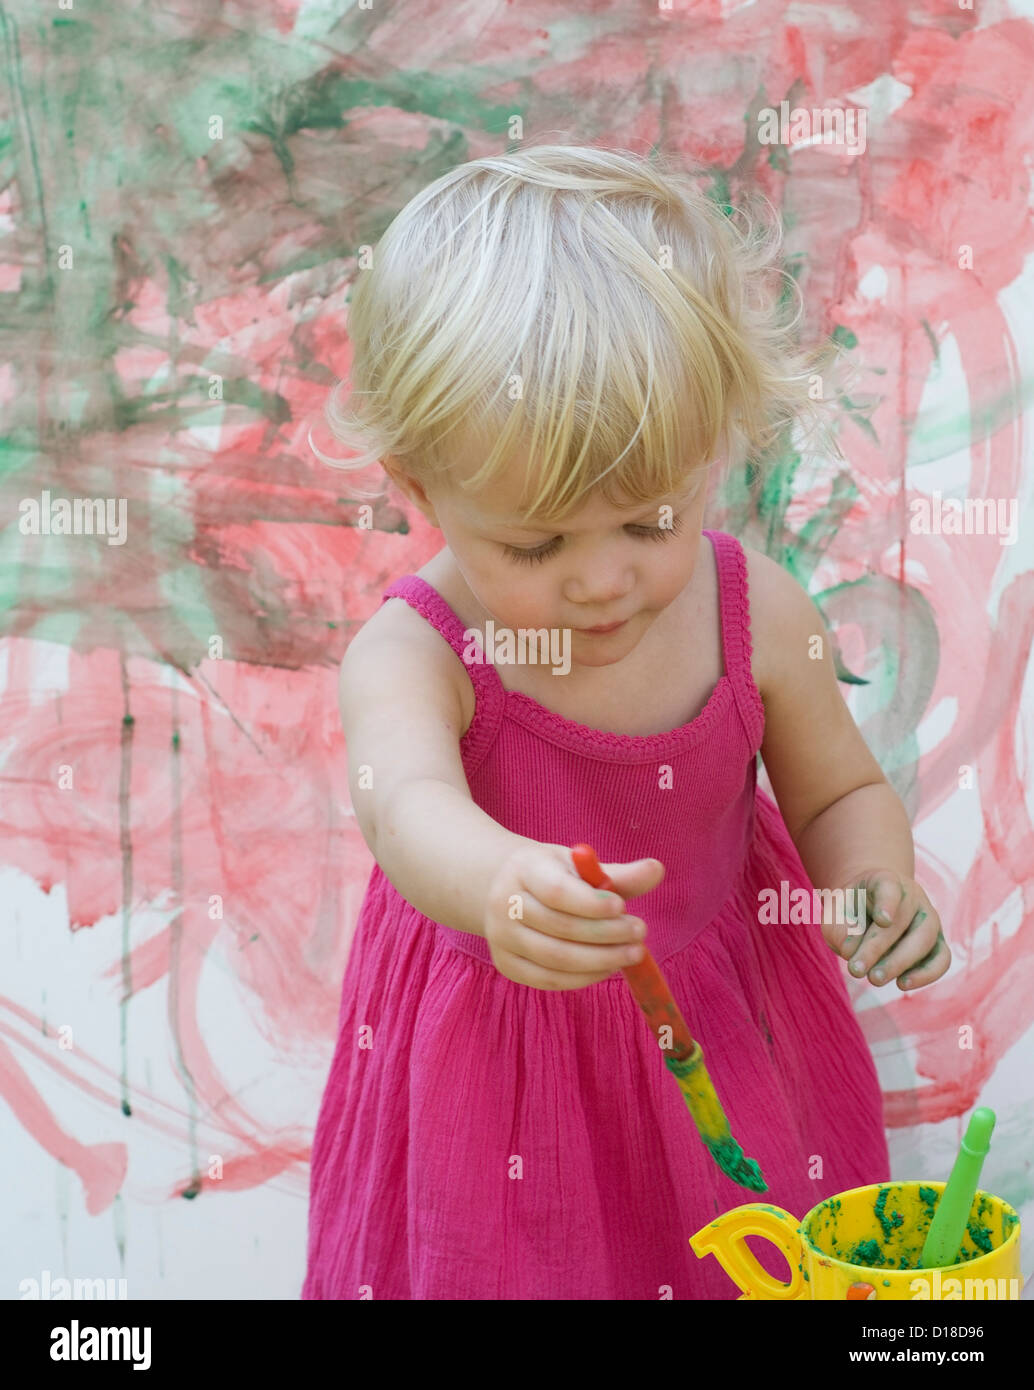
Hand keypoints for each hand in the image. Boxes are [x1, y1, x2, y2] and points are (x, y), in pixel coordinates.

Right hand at [484, 842, 664, 990]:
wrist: (505, 888)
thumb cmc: (553, 874)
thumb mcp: (580, 866)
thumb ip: (618, 874)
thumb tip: (656, 870)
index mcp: (524, 869)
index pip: (557, 891)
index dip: (592, 904)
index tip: (623, 906)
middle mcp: (504, 903)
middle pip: (560, 927)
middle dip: (606, 934)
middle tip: (639, 933)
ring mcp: (501, 937)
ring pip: (556, 958)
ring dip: (601, 960)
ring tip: (631, 953)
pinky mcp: (506, 965)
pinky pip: (549, 980)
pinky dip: (583, 978)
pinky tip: (607, 967)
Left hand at [821, 869, 950, 990]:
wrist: (869, 908)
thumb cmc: (850, 910)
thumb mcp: (835, 913)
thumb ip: (839, 928)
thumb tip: (851, 952)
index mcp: (885, 881)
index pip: (889, 887)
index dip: (888, 903)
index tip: (882, 920)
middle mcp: (913, 897)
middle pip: (903, 920)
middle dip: (878, 947)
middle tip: (855, 969)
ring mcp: (929, 920)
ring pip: (925, 940)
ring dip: (899, 963)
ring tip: (874, 979)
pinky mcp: (937, 943)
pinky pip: (941, 959)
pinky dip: (926, 974)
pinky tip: (902, 984)